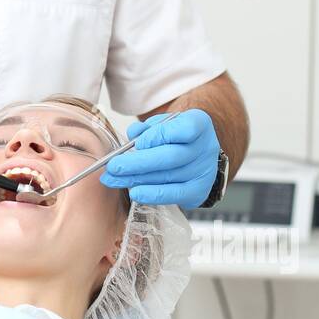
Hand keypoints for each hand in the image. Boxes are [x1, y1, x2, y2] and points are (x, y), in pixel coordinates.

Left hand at [99, 109, 219, 207]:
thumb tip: (133, 134)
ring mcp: (204, 172)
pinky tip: (134, 192)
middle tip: (113, 166)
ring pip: (167, 177)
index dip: (159, 136)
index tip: (137, 142)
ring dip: (136, 179)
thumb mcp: (163, 123)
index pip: (185, 128)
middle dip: (138, 163)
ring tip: (113, 179)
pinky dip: (152, 195)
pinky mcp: (198, 191)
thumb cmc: (175, 135)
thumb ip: (147, 127)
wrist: (196, 152)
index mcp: (199, 124)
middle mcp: (206, 148)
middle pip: (171, 157)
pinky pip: (173, 195)